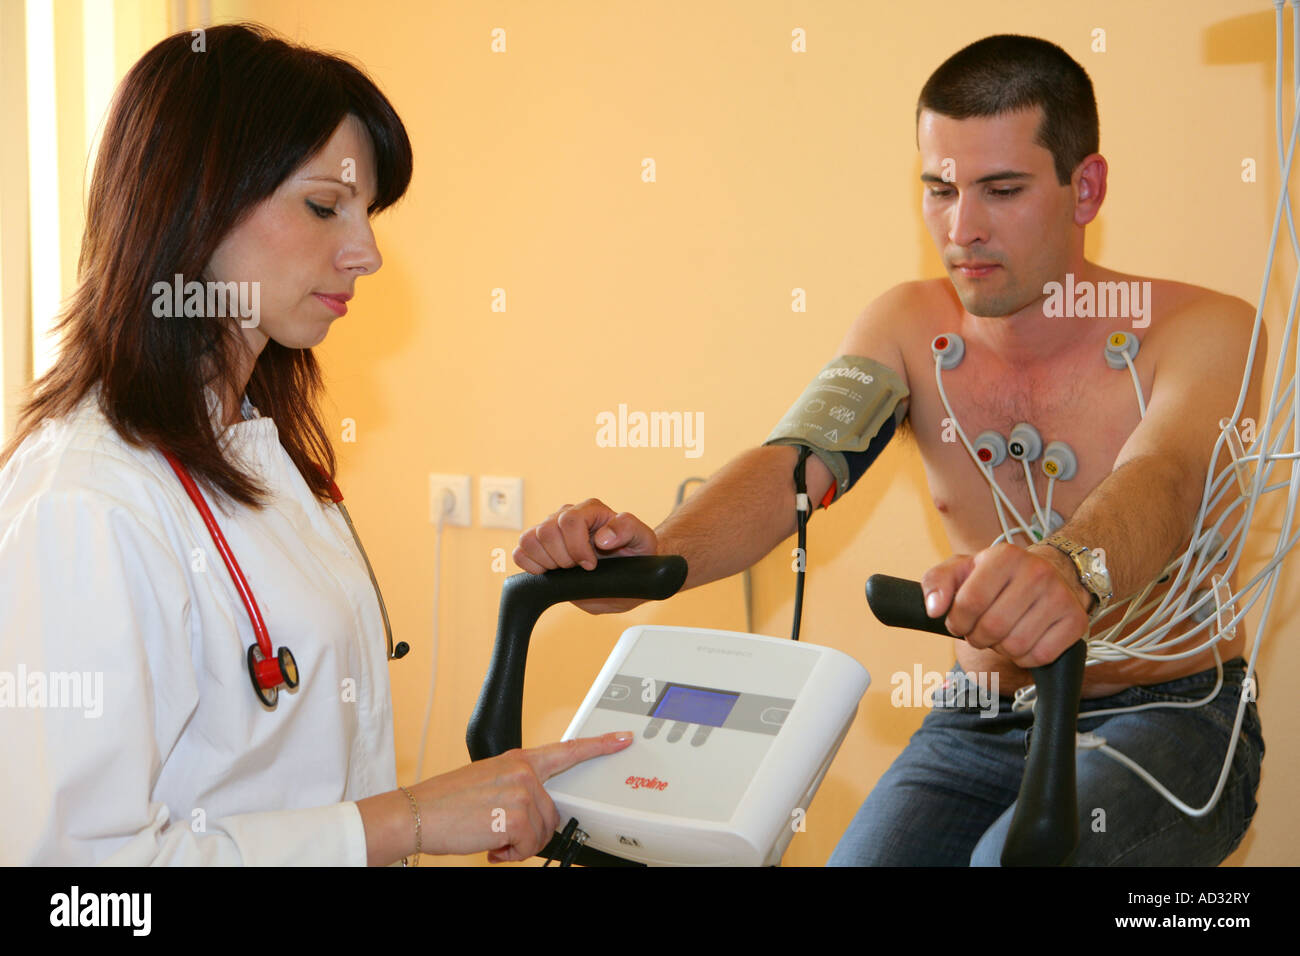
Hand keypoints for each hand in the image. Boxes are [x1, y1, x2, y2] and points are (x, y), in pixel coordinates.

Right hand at [412, 732, 633, 861]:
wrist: (417, 813)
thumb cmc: (445, 803)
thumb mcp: (487, 783)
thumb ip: (516, 788)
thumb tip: (534, 813)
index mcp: (518, 759)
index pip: (567, 750)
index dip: (600, 746)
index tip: (623, 739)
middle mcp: (524, 771)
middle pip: (552, 813)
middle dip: (530, 831)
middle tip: (500, 830)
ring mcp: (523, 791)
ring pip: (542, 833)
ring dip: (518, 844)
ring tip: (490, 835)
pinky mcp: (517, 814)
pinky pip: (530, 847)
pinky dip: (511, 854)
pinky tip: (491, 844)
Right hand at [514, 498, 658, 612]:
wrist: (626, 574)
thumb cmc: (635, 554)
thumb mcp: (642, 540)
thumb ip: (627, 529)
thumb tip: (603, 537)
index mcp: (591, 510)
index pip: (569, 521)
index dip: (577, 548)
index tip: (591, 565)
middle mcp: (567, 515)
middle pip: (546, 531)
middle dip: (563, 558)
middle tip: (579, 568)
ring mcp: (550, 530)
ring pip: (528, 540)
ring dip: (547, 562)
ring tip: (566, 570)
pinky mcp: (539, 547)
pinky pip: (520, 553)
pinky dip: (531, 566)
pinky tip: (552, 572)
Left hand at [920, 542, 1089, 668]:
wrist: (1049, 574)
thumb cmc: (998, 577)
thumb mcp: (961, 570)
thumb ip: (936, 583)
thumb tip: (934, 608)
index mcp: (1004, 556)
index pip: (969, 602)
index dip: (958, 621)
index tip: (959, 621)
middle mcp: (1037, 572)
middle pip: (992, 627)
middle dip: (978, 636)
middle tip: (982, 629)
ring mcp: (1060, 596)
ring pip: (1016, 645)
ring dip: (1002, 647)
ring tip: (1004, 631)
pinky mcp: (1076, 621)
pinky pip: (1040, 656)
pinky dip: (1025, 657)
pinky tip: (1025, 638)